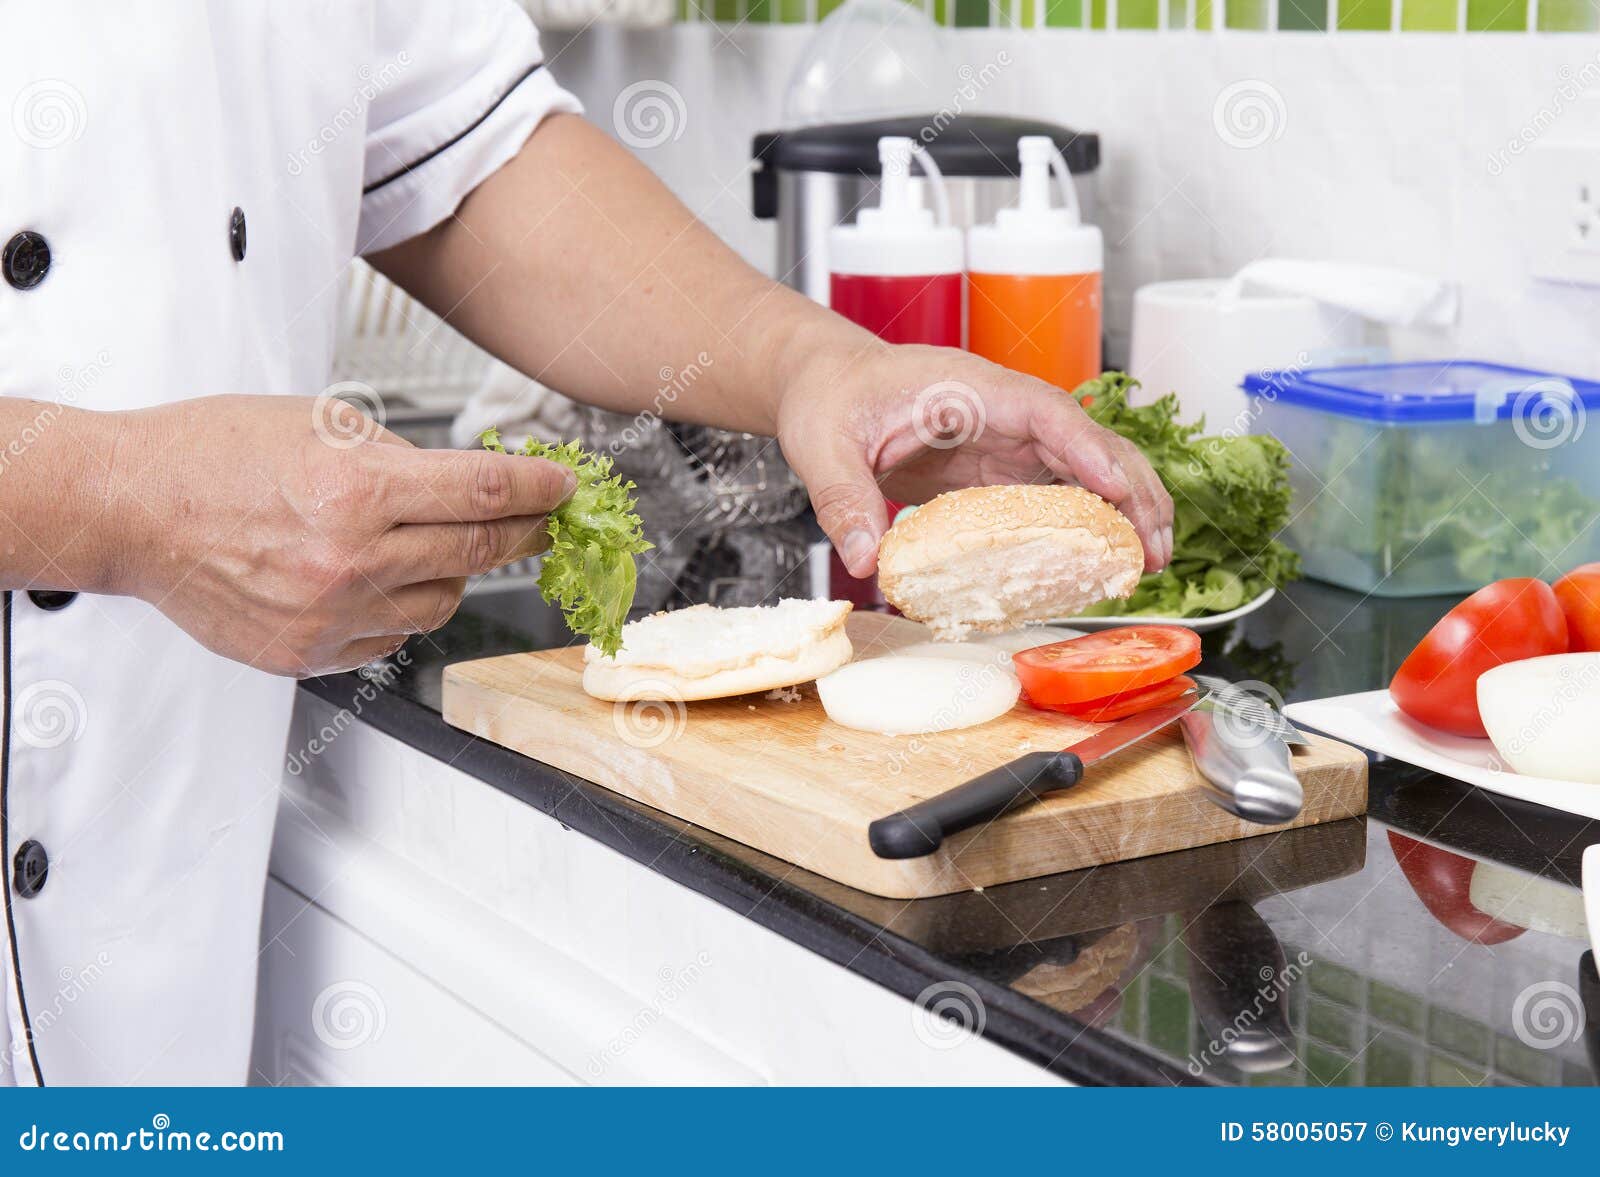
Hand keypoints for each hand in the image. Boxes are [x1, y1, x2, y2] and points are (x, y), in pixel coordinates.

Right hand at [108, 394, 573, 675]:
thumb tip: (463, 478)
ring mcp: (329, 615)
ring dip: (457, 572)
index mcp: (355, 491)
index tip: (564, 487)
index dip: (540, 488)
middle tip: (542, 519)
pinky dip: (403, 609)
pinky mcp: (308, 653)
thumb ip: (397, 455)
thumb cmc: (208, 456)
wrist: (129, 511)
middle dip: (524, 531)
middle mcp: (350, 560)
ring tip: (435, 543)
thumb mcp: (316, 422)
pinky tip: (383, 580)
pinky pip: (393, 638)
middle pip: (480, 552)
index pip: (485, 492)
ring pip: (443, 603)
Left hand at [775, 338, 1173, 576]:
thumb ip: (842, 500)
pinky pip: (1056, 493)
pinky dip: (1087, 524)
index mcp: (968, 388)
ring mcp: (1007, 439)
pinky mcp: (1000, 468)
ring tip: (1151, 560)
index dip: (1087, 449)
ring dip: (1122, 510)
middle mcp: (1002, 410)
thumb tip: (865, 562)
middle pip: (1087, 440)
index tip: (1117, 488)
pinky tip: (1103, 561)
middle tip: (1156, 546)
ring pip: (1084, 468)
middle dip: (1130, 488)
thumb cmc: (829, 397)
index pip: (1045, 412)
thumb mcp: (822, 446)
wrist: (825, 384)